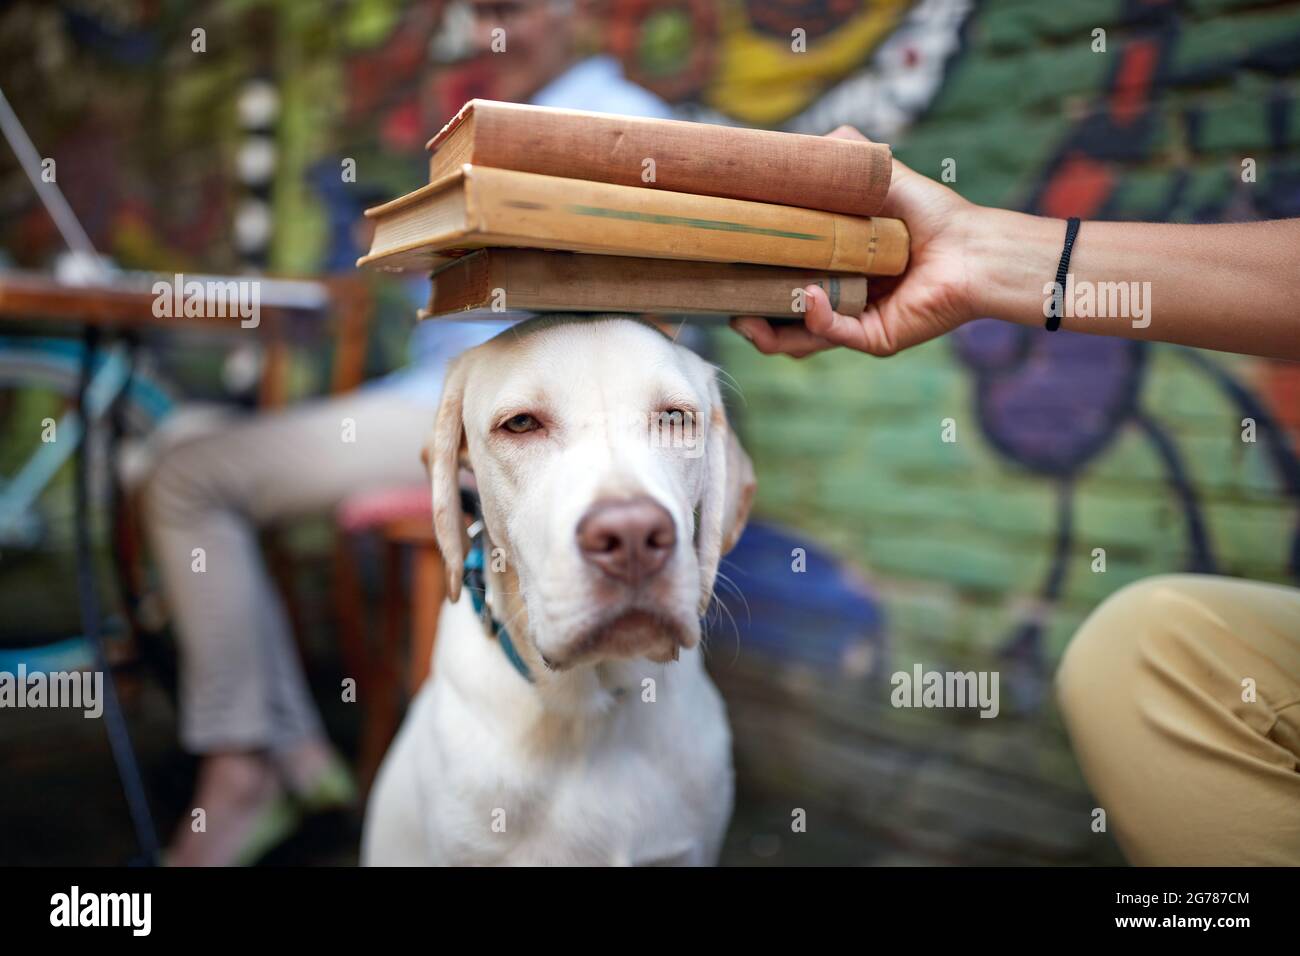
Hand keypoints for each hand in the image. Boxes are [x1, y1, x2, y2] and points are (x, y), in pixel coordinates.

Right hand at [732, 126, 983, 357]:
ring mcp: (854, 324)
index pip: (779, 282)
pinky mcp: (873, 339)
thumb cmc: (931, 213)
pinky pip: (833, 335)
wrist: (973, 245)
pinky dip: (815, 319)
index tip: (721, 271)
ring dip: (767, 334)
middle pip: (779, 321)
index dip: (748, 282)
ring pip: (797, 342)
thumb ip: (840, 153)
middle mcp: (839, 300)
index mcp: (831, 267)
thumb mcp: (877, 176)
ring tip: (746, 319)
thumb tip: (794, 144)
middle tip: (725, 303)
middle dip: (747, 320)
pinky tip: (810, 295)